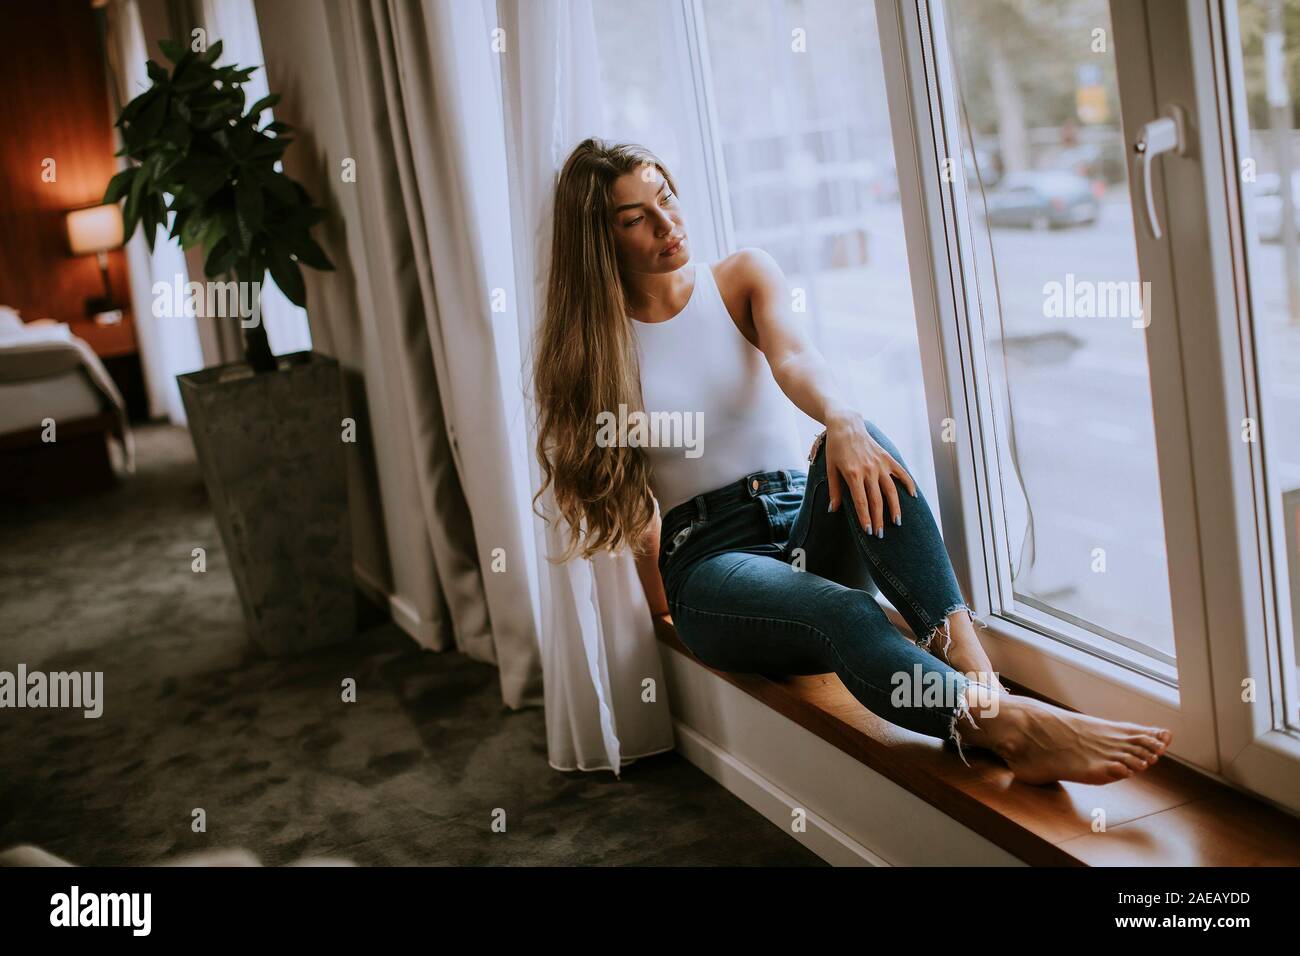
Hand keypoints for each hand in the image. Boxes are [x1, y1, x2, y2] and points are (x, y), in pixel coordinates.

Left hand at [823, 413, 916, 535]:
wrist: (846, 424)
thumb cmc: (835, 448)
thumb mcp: (830, 469)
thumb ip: (834, 490)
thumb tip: (833, 510)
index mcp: (853, 474)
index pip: (861, 502)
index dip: (865, 518)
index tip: (868, 531)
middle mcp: (869, 471)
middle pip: (877, 500)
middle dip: (878, 519)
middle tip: (879, 535)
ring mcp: (880, 464)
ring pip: (891, 491)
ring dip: (895, 508)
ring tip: (897, 522)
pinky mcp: (887, 458)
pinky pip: (901, 473)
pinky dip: (908, 484)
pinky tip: (913, 497)